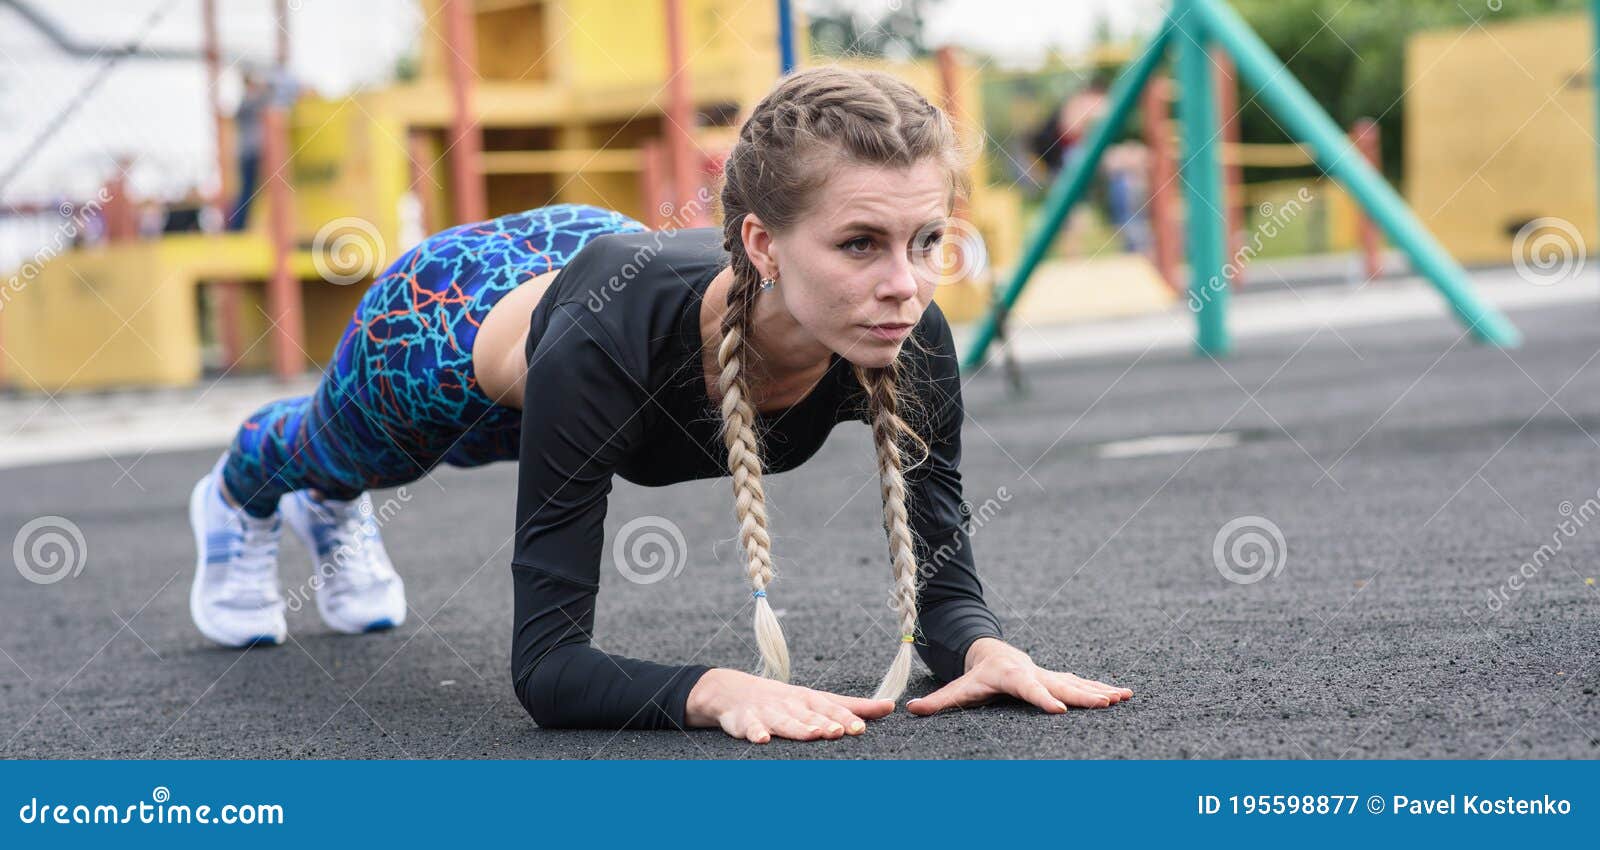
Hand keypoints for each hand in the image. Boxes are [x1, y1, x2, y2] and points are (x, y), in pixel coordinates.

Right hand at [685, 668, 896, 742]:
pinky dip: (756, 733)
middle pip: (811, 715)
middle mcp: (792, 704)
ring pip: (786, 721)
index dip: (846, 717)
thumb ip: (853, 705)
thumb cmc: (785, 700)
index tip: (861, 727)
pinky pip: (752, 728)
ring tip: (813, 733)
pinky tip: (762, 740)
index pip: (832, 707)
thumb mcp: (818, 699)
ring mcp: (769, 712)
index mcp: (810, 699)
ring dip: (799, 727)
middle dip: (826, 722)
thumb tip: (891, 706)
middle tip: (840, 731)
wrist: (734, 691)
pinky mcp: (746, 722)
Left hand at [905, 637, 1131, 715]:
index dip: (1042, 699)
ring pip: (1077, 683)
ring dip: (1100, 691)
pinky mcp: (1060, 679)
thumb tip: (911, 711)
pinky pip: (1084, 684)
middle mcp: (1035, 674)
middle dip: (1083, 695)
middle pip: (1061, 686)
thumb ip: (938, 701)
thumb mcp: (958, 688)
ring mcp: (1050, 676)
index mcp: (1012, 677)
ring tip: (1122, 697)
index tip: (1059, 710)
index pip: (1028, 690)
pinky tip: (1124, 695)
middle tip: (1104, 704)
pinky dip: (1104, 689)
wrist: (995, 655)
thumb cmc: (977, 676)